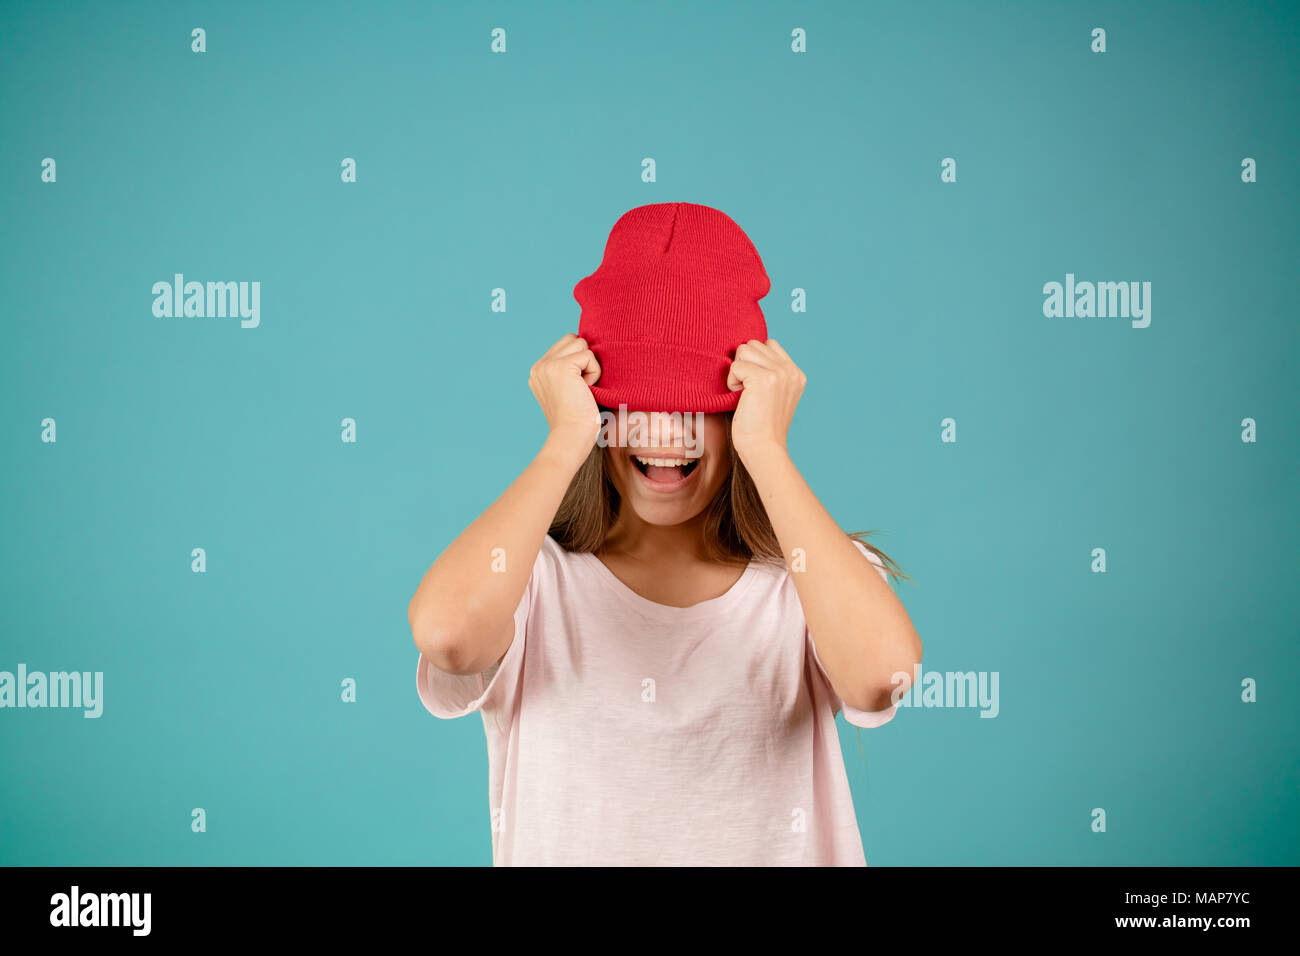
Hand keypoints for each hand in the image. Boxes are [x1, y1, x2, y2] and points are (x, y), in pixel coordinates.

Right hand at [529, 333, 601, 460]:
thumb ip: (568, 370)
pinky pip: (589, 355)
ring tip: (583, 389)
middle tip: (581, 387)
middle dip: (584, 359)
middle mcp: (539, 366)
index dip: (579, 360)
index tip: (578, 387)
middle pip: (573, 339)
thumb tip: (586, 349)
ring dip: (590, 366)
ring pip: (582, 344)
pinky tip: (586, 390)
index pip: (565, 345)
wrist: (571, 437)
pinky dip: (594, 373)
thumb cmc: (577, 421)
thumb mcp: (567, 391)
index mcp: (538, 371)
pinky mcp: (561, 367)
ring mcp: (548, 365)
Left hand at [726, 339, 804, 463]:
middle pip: (754, 344)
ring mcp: (779, 373)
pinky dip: (731, 381)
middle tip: (746, 390)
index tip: (752, 385)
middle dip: (744, 364)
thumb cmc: (761, 427)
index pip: (769, 345)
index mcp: (796, 374)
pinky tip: (739, 397)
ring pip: (744, 350)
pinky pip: (735, 366)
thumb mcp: (774, 395)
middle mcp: (790, 370)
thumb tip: (746, 352)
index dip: (753, 360)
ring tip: (743, 392)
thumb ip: (770, 373)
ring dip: (737, 370)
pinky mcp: (763, 378)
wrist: (763, 449)